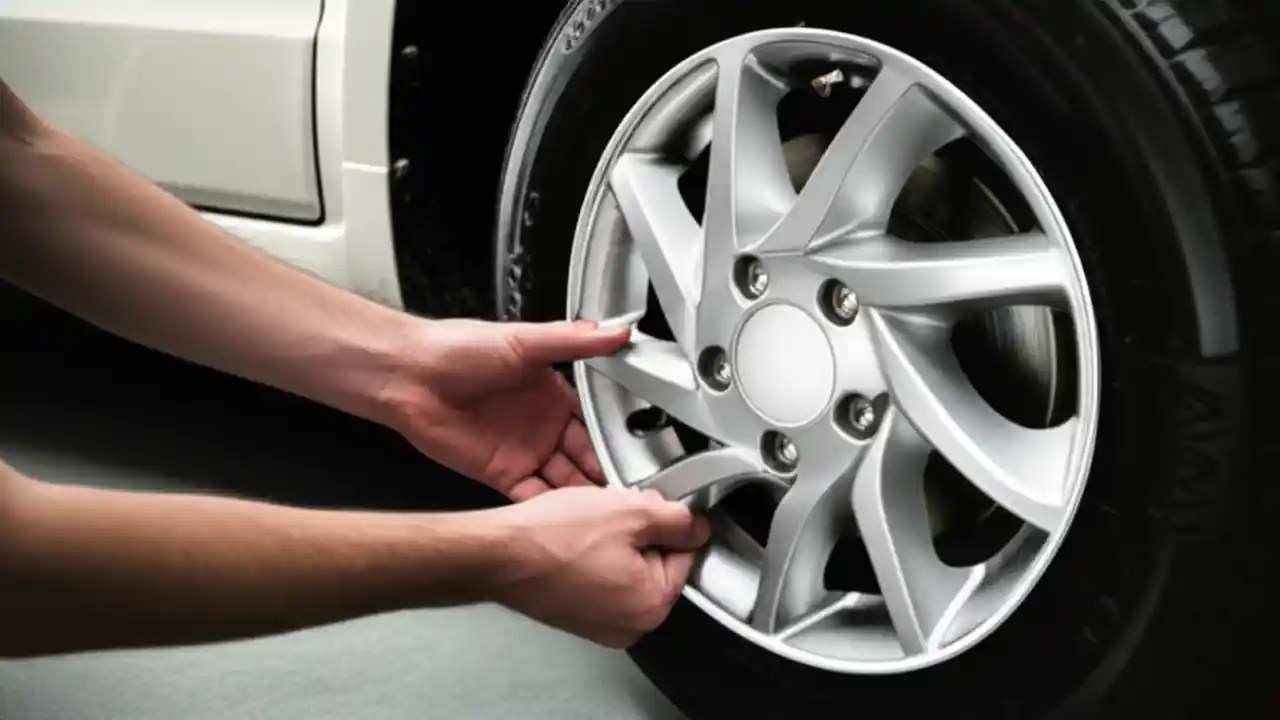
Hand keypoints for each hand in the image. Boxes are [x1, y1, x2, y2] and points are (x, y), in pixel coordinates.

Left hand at [383, 317, 630, 499]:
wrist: (409, 375)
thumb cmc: (458, 349)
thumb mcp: (524, 341)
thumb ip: (573, 341)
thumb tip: (615, 332)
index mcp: (552, 393)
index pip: (596, 421)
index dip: (616, 439)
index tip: (641, 455)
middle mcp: (541, 425)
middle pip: (584, 456)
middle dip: (606, 473)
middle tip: (633, 492)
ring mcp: (523, 451)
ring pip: (564, 481)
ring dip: (584, 496)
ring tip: (610, 511)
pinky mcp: (501, 474)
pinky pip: (533, 496)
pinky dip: (552, 508)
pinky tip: (571, 518)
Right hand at [491, 487, 709, 648]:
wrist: (498, 554)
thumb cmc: (555, 538)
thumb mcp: (630, 512)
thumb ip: (675, 520)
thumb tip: (696, 527)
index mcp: (652, 606)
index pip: (684, 554)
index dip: (665, 523)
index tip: (642, 509)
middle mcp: (629, 626)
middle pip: (656, 565)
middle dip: (638, 534)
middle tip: (610, 515)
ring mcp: (600, 625)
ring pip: (627, 570)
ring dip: (614, 543)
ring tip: (587, 526)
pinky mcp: (576, 616)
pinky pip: (600, 580)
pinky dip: (593, 558)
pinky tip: (572, 541)